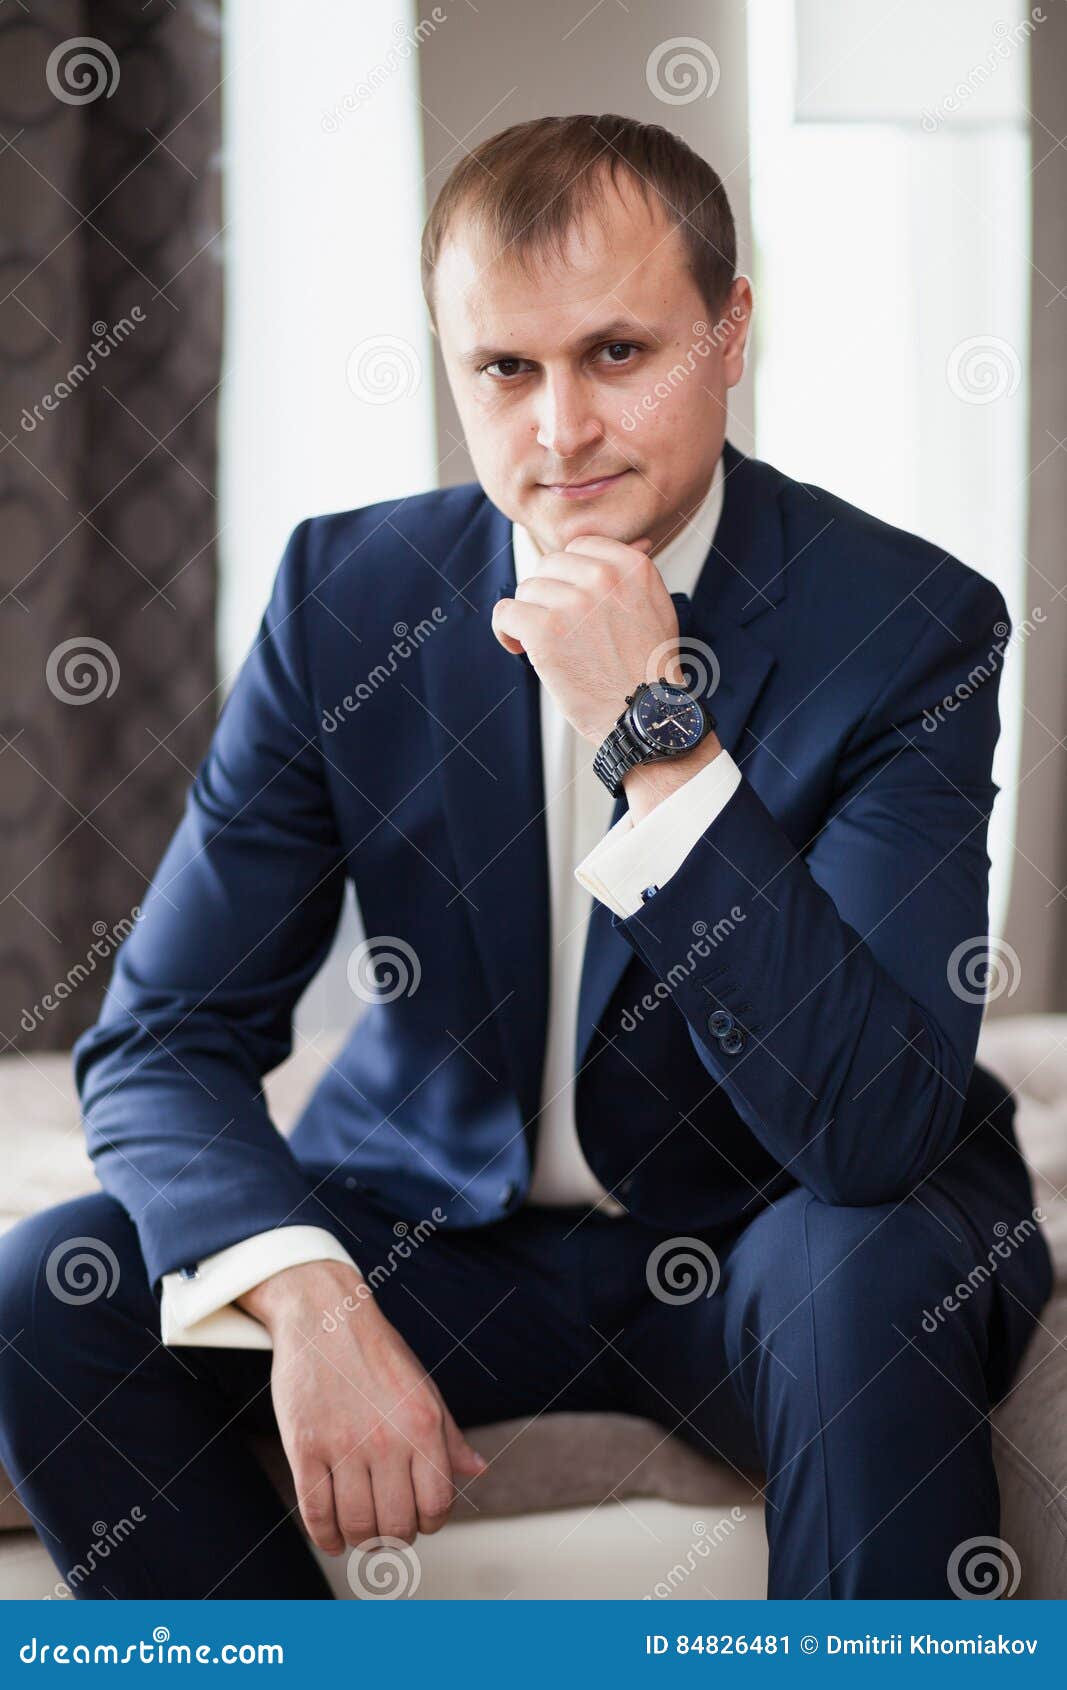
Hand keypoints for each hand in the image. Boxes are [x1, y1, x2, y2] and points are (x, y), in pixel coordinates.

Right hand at [237, 1260, 487, 1554]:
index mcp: (423, 1423)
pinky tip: (332, 1536)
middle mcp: (387, 1437)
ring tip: (360, 1533)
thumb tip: (478, 1470)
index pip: (436, 1504)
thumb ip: (449, 1436)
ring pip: (357, 1525)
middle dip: (395, 1538)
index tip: (418, 1519)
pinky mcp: (304, 1446)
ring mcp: (343, 1443)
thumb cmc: (378, 1353)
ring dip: (361, 1541)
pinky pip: (316, 1513)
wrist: (324, 1315)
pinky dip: (326, 1537)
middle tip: (387, 1529)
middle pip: (396, 1524)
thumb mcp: (424, 1388)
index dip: (430, 1522)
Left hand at [491, 534, 688, 745]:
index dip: (570, 578)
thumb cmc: (648, 669)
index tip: (572, 603)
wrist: (645, 715)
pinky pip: (505, 612)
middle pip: (548, 565)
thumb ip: (630, 574)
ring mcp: (573, 603)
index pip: (578, 547)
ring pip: (526, 589)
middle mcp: (603, 577)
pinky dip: (506, 631)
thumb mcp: (656, 606)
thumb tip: (620, 544)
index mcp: (632, 566)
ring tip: (548, 644)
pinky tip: (519, 647)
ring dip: (530, 616)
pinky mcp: (545, 630)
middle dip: (549, 596)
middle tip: (560, 629)